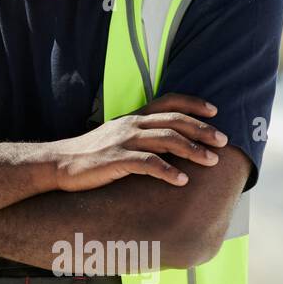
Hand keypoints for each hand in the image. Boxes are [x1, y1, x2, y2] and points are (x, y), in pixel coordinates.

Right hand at [51, 93, 226, 190]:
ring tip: (212, 161)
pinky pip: (147, 164)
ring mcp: (123, 141)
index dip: (193, 104)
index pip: (169, 102)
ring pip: (167, 140)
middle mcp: (131, 125)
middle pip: (175, 121)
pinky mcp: (115, 160)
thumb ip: (140, 133)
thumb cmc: (90, 154)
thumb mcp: (116, 136)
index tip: (215, 111)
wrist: (59, 163)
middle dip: (203, 130)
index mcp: (133, 117)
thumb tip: (167, 140)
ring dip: (193, 150)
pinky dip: (167, 171)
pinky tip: (181, 181)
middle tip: (223, 141)